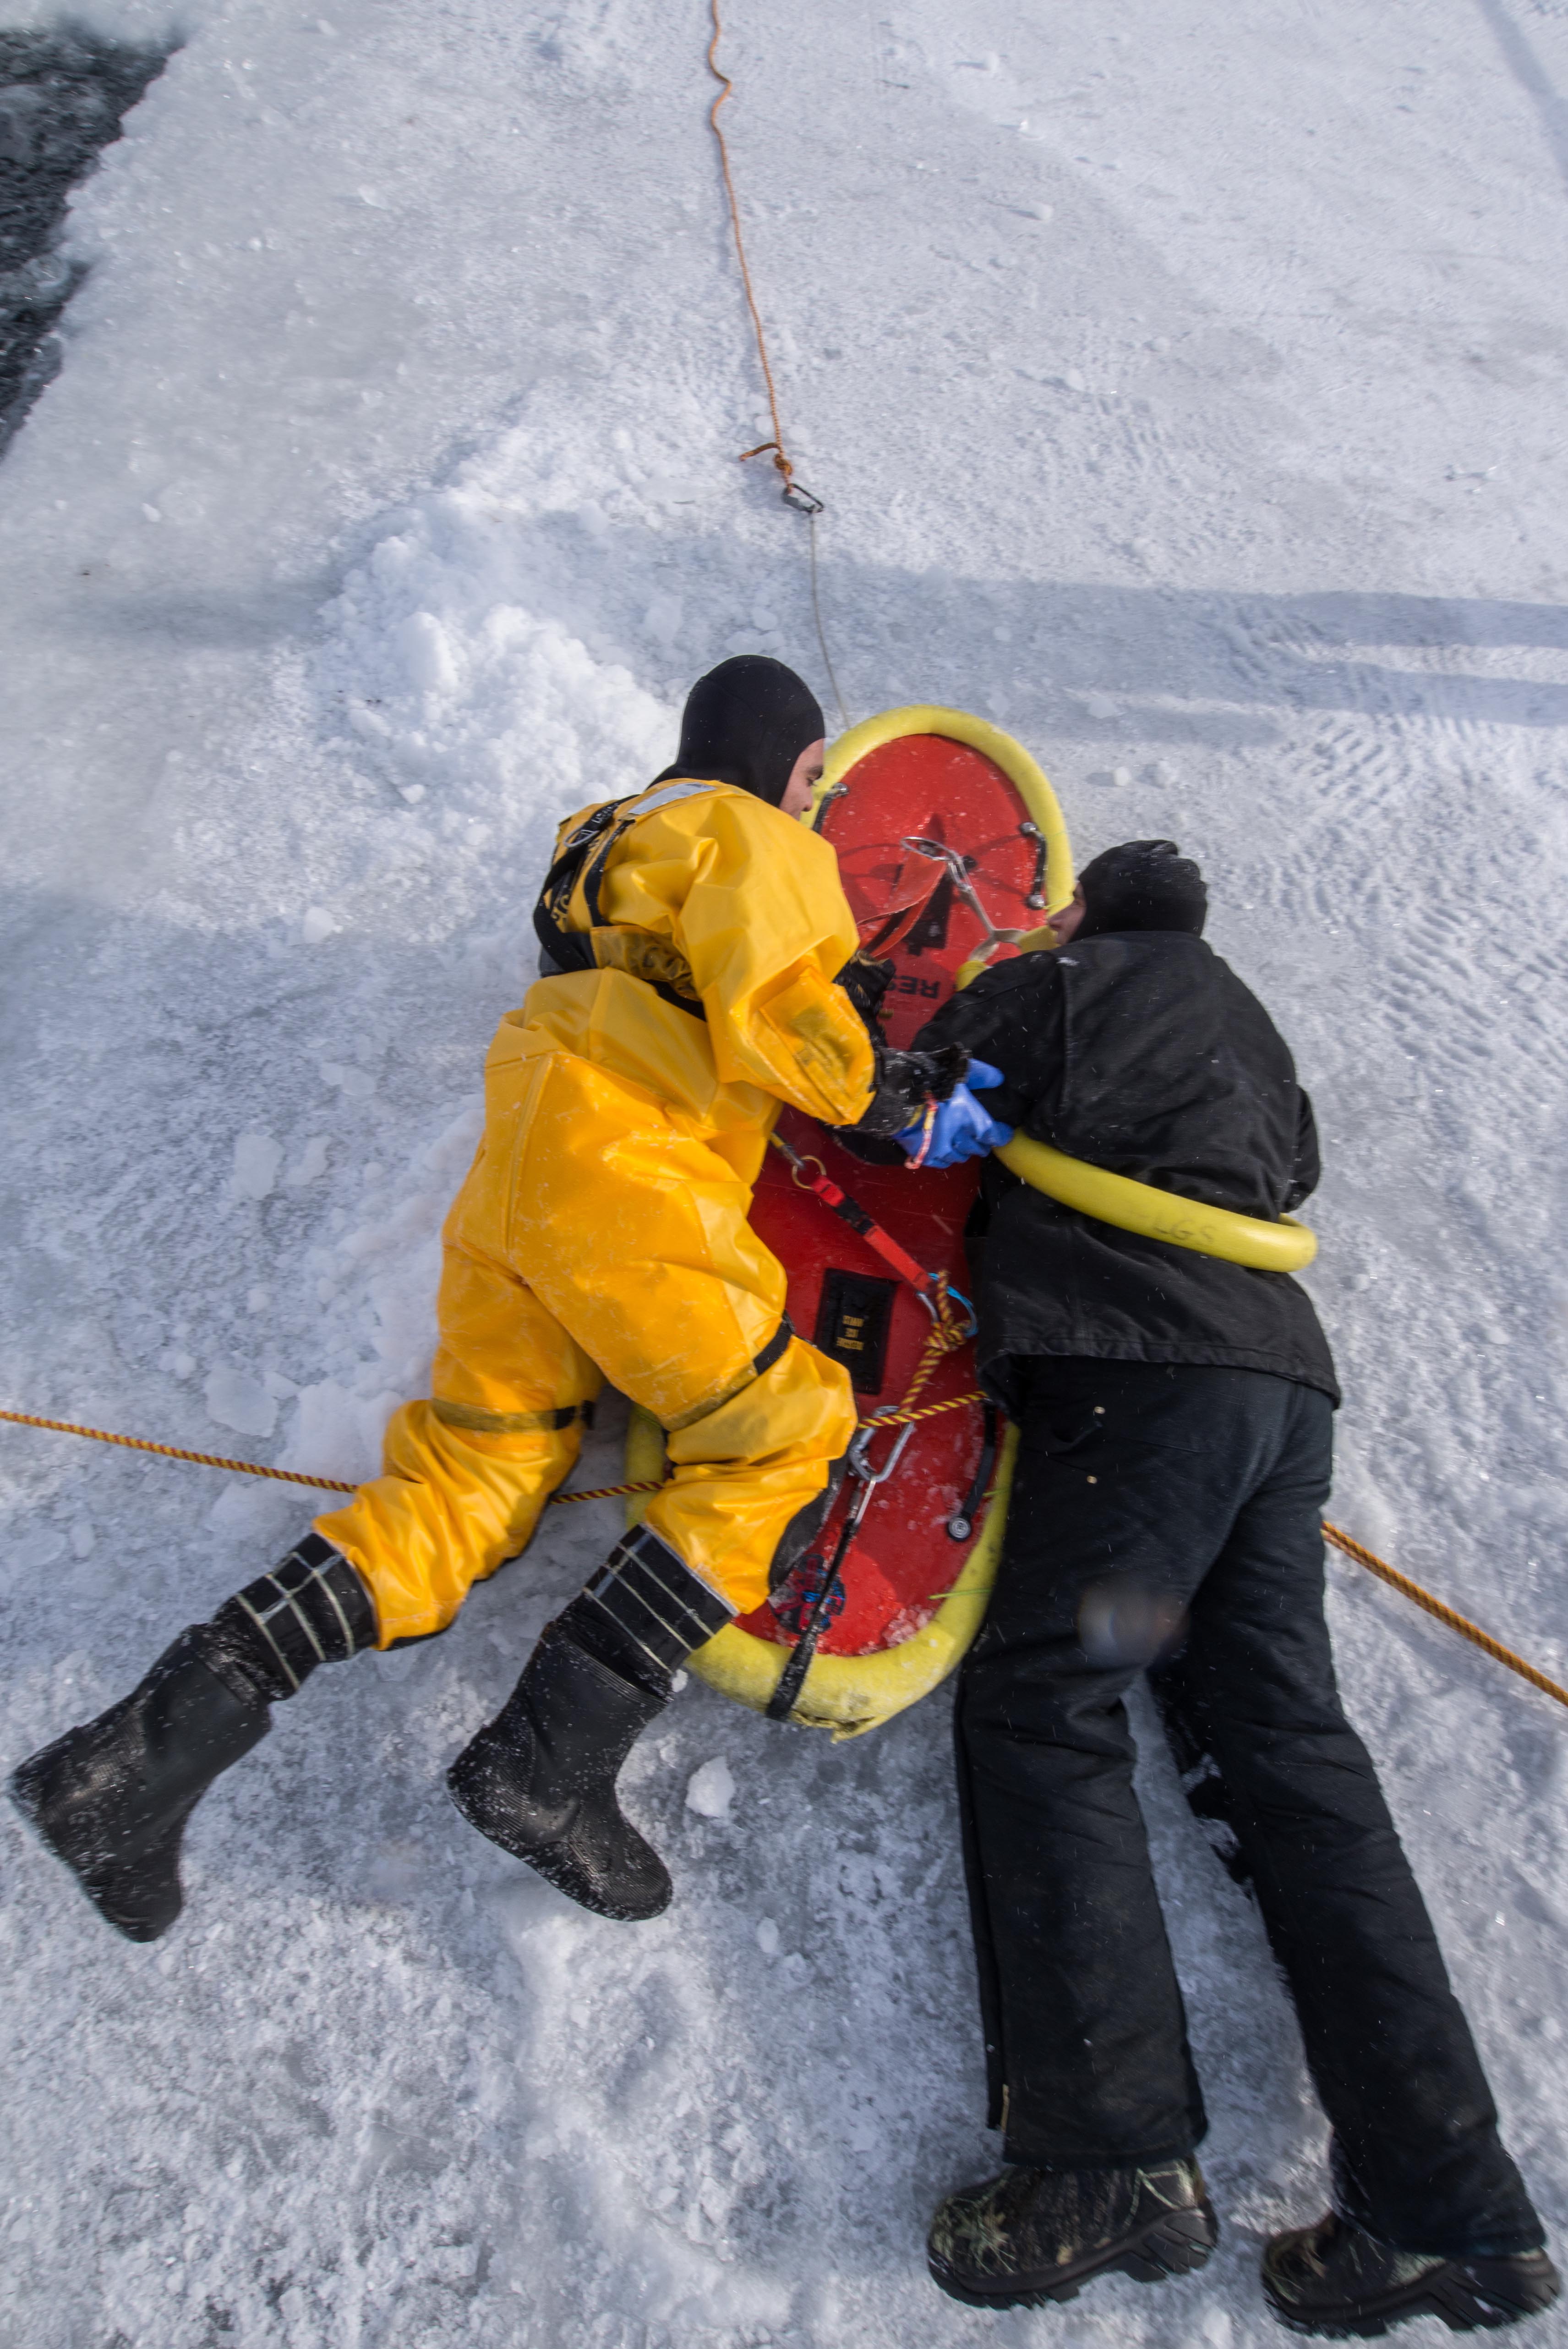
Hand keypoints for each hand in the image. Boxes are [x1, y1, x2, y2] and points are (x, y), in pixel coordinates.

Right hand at [895, 1062, 1013, 1167]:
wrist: (897, 1093)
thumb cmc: (930, 1079)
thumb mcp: (959, 1070)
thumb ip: (981, 1075)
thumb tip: (998, 1078)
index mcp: (969, 1118)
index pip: (992, 1134)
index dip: (1000, 1135)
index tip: (1005, 1133)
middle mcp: (958, 1137)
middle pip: (976, 1148)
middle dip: (981, 1144)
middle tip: (982, 1141)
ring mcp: (940, 1148)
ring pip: (959, 1157)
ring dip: (964, 1152)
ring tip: (964, 1147)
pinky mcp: (923, 1154)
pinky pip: (940, 1163)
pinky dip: (946, 1159)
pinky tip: (946, 1153)